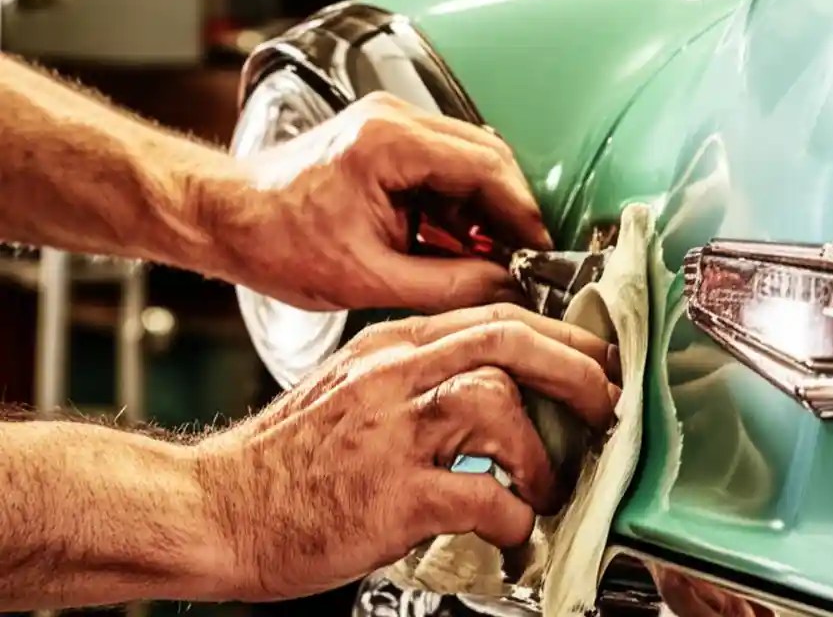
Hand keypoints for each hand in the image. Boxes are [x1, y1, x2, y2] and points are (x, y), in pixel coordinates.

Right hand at [195, 304, 620, 600]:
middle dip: (575, 368)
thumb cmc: (283, 461)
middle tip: (604, 403)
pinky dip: (511, 518)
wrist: (214, 508)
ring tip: (543, 488)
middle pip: (509, 340)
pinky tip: (509, 532)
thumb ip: (416, 379)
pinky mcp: (392, 496)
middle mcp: (393, 376)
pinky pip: (481, 497)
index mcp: (389, 348)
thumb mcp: (350, 391)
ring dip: (541, 454)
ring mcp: (391, 433)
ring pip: (498, 405)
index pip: (493, 314)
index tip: (594, 356)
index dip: (559, 333)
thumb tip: (497, 390)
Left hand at [215, 91, 552, 311]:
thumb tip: (501, 287)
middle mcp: (395, 121)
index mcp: (390, 144)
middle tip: (521, 259)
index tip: (539, 249)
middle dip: (509, 212)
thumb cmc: (275, 241)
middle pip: (487, 158)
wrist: (224, 219)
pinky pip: (443, 168)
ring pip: (470, 162)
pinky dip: (458, 206)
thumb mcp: (368, 279)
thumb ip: (447, 285)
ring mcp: (391, 127)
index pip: (487, 167)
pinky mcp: (386, 142)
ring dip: (485, 210)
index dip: (522, 213)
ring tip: (489, 259)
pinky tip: (457, 245)